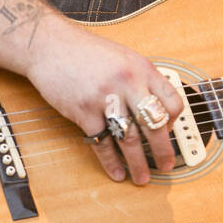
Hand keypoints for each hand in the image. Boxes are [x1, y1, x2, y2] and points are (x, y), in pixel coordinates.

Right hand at [24, 24, 183, 184]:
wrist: (50, 45)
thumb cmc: (87, 52)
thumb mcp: (123, 58)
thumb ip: (141, 81)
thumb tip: (158, 110)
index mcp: (142, 69)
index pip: (172, 102)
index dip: (173, 122)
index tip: (168, 132)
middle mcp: (128, 83)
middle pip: (155, 125)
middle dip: (163, 151)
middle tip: (166, 167)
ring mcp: (105, 97)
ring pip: (130, 139)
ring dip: (138, 163)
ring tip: (142, 177)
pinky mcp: (83, 111)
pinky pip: (102, 143)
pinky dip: (110, 161)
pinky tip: (117, 172)